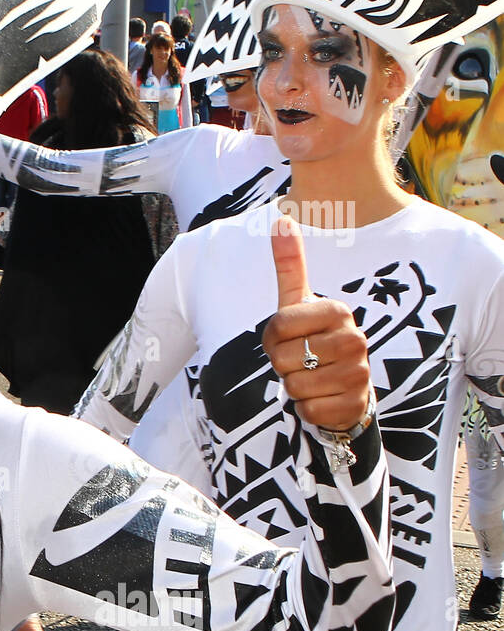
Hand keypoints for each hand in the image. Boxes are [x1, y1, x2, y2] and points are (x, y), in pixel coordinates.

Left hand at [262, 213, 371, 431]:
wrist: (347, 388)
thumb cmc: (315, 341)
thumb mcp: (299, 303)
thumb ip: (290, 266)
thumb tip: (282, 219)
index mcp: (338, 311)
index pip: (277, 326)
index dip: (272, 338)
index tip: (291, 338)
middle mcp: (354, 339)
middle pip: (282, 358)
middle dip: (283, 364)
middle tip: (302, 361)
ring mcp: (358, 373)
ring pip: (294, 385)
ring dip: (295, 387)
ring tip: (312, 378)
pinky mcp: (355, 405)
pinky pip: (308, 410)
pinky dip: (307, 409)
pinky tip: (322, 398)